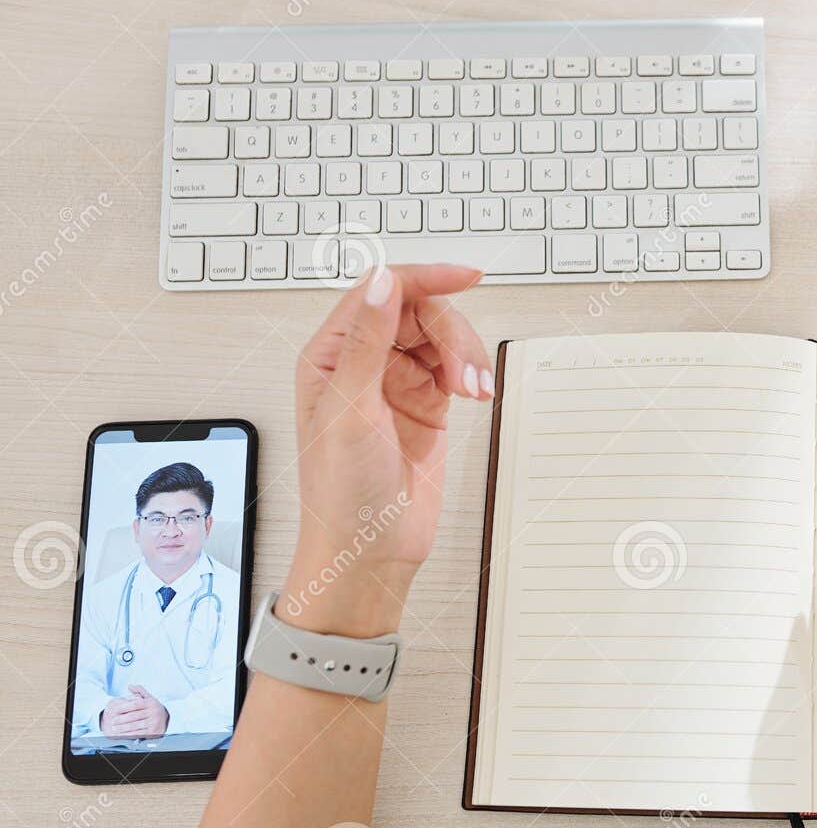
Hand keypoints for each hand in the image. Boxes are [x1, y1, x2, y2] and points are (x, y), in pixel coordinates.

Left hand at [100, 685, 168, 737]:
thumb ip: (139, 692)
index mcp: (151, 703)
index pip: (135, 704)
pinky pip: (139, 733)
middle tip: (112, 721)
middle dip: (121, 719)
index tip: (114, 710)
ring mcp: (154, 722)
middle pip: (134, 716)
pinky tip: (122, 734)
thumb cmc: (153, 708)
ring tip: (114, 728)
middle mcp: (154, 712)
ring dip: (123, 728)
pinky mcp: (154, 732)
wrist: (168, 719)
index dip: (124, 707)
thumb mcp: (149, 698)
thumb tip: (130, 686)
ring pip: (135, 726)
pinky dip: (129, 734)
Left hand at [280, 264, 491, 637]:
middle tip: (466, 372)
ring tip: (474, 392)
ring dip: (467, 356)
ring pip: (443, 338)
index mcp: (328, 354)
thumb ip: (366, 341)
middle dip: (452, 334)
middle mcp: (361, 361)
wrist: (369, 551)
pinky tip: (476, 396)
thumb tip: (382, 283)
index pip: (379, 293)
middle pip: (420, 312)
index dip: (423, 279)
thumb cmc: (340, 493)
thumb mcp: (349, 411)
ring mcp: (396, 382)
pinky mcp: (427, 403)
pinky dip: (473, 374)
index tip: (464, 276)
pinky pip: (457, 367)